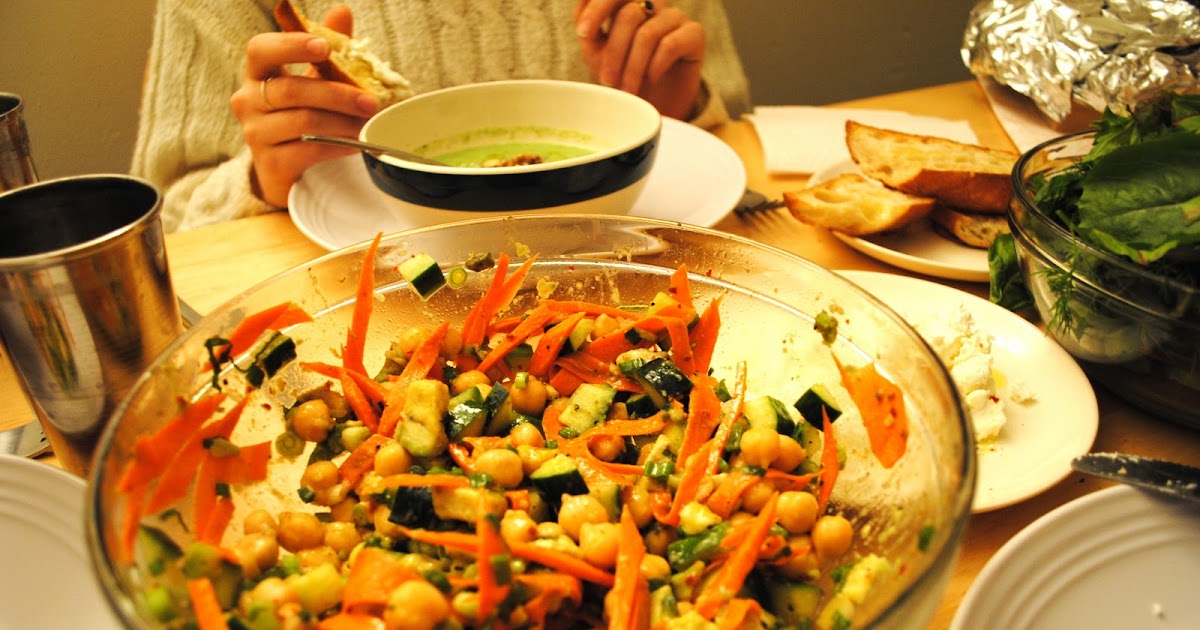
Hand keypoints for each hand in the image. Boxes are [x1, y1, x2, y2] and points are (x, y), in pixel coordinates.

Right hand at [229, 4, 379, 207]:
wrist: (288, 168)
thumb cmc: (301, 114)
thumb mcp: (314, 78)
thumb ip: (327, 47)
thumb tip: (342, 11)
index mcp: (258, 72)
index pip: (261, 50)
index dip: (292, 45)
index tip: (325, 47)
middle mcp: (248, 100)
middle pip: (290, 90)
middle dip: (336, 94)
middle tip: (371, 101)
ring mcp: (255, 133)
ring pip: (303, 122)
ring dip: (342, 122)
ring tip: (368, 124)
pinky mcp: (270, 163)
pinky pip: (308, 150)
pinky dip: (337, 145)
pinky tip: (357, 144)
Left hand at [575, 0, 705, 119]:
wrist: (655, 103)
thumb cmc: (623, 75)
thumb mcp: (598, 55)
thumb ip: (589, 33)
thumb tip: (583, 22)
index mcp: (625, 3)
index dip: (596, 8)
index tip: (583, 33)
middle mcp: (651, 3)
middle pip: (629, 12)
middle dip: (615, 50)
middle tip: (607, 79)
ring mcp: (674, 16)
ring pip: (648, 34)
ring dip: (633, 67)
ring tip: (628, 90)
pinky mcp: (694, 33)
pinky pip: (671, 45)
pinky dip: (655, 67)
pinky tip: (650, 80)